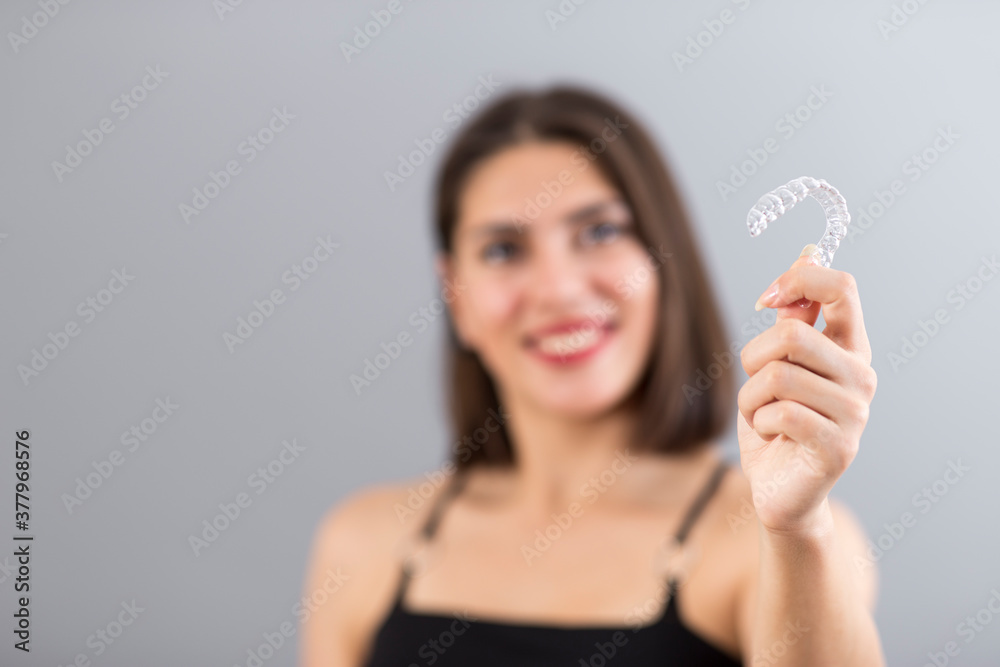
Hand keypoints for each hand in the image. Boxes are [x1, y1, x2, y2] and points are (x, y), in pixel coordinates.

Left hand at [736, 244, 877, 535]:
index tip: (766, 298)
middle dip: (754, 358)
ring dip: (752, 397)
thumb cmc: (777, 423)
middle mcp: (862, 376)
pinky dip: (758, 423)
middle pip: (793, 334)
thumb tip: (809, 253)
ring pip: (778, 376)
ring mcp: (856, 413)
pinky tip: (770, 436)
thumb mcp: (778, 363)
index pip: (843, 288)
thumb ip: (794, 316)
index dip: (798, 280)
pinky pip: (780, 413)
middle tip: (757, 385)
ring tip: (762, 415)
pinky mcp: (838, 447)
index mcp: (851, 348)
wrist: (780, 490)